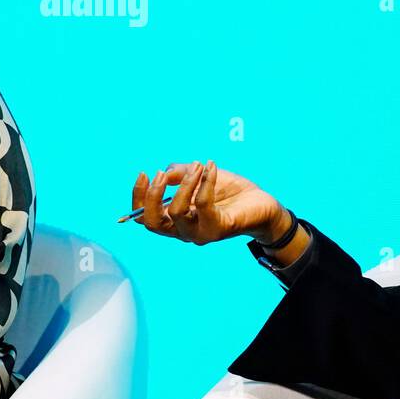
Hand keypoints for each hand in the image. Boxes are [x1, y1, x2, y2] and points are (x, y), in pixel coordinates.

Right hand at [131, 160, 283, 245]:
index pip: (145, 217)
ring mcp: (200, 232)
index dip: (138, 197)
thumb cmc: (229, 192)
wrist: (261, 203)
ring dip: (183, 184)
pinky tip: (211, 168)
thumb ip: (180, 173)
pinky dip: (205, 182)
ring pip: (176, 212)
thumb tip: (164, 173)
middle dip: (152, 195)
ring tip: (197, 166)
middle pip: (153, 222)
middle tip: (161, 174)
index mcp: (175, 219)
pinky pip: (203, 204)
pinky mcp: (219, 228)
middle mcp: (184, 230)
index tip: (144, 173)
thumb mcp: (200, 177)